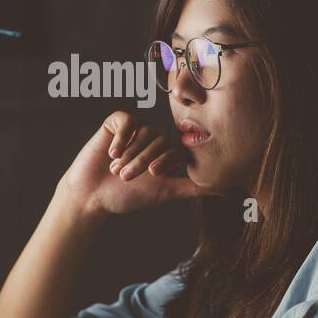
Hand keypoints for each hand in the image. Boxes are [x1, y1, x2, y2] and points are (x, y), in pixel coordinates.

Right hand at [59, 110, 228, 215]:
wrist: (91, 194)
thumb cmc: (126, 196)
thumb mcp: (164, 192)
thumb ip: (194, 189)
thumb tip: (226, 191)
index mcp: (167, 154)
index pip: (177, 149)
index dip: (164, 161)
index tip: (152, 175)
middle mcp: (154, 139)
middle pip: (160, 140)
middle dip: (142, 161)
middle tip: (126, 177)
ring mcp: (136, 129)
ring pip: (143, 132)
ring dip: (128, 154)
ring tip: (115, 169)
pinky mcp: (117, 122)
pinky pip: (127, 121)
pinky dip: (120, 138)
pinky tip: (111, 152)